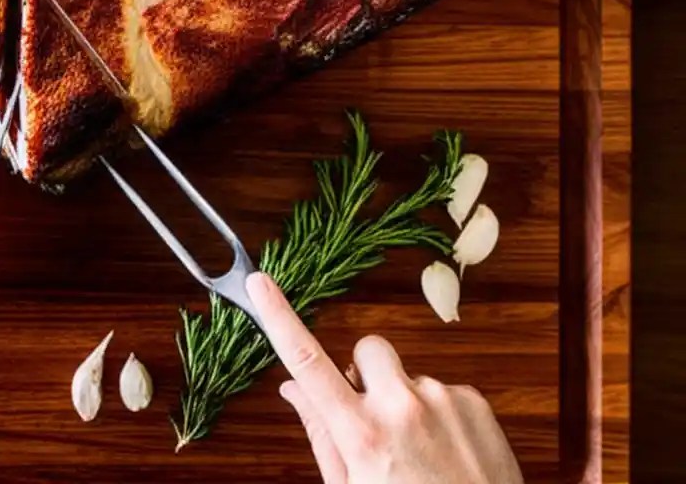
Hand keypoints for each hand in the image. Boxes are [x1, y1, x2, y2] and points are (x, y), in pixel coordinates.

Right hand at [246, 272, 522, 483]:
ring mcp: (443, 399)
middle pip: (367, 349)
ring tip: (421, 452)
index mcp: (361, 434)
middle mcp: (401, 407)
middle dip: (365, 373)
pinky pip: (444, 390)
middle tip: (374, 417)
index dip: (279, 317)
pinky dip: (440, 414)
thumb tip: (292, 389)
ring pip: (408, 376)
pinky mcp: (475, 401)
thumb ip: (321, 435)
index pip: (308, 362)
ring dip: (407, 401)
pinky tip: (446, 452)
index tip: (260, 283)